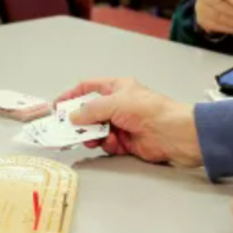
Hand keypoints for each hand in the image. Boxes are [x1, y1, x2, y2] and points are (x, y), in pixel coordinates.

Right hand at [59, 78, 201, 165]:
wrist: (175, 135)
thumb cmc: (150, 111)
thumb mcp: (115, 103)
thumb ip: (91, 110)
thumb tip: (73, 116)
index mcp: (117, 88)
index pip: (88, 88)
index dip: (72, 96)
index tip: (57, 107)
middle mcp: (118, 105)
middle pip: (90, 112)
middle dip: (79, 121)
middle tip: (67, 130)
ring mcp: (122, 124)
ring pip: (96, 130)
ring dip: (92, 135)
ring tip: (92, 140)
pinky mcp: (126, 142)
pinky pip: (107, 143)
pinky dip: (107, 144)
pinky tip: (113, 144)